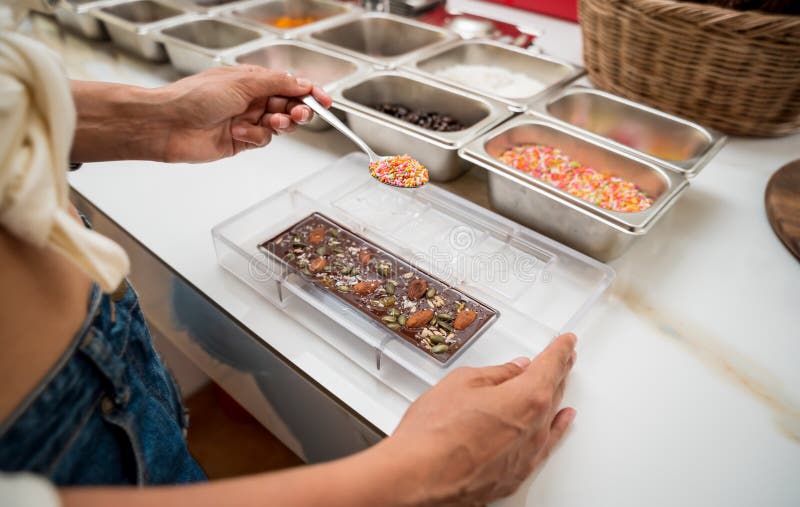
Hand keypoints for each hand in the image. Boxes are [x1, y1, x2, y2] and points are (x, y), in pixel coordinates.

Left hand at [158, 65, 331, 161]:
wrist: (168, 124)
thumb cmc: (195, 97)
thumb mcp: (242, 82)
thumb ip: (276, 83)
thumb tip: (301, 83)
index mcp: (252, 80)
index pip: (290, 84)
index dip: (309, 92)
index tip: (325, 101)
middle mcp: (252, 99)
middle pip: (289, 105)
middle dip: (298, 110)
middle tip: (300, 114)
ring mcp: (248, 121)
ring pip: (280, 125)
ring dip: (279, 123)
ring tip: (271, 121)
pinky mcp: (242, 141)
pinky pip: (263, 140)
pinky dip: (256, 136)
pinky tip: (240, 132)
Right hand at [389, 333, 577, 505]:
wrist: (419, 477)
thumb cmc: (434, 433)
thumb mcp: (461, 383)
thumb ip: (494, 374)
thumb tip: (512, 370)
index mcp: (526, 397)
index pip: (551, 365)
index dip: (560, 350)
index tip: (567, 343)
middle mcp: (534, 428)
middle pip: (555, 391)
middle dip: (559, 370)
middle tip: (564, 358)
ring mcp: (527, 454)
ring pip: (551, 418)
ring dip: (557, 396)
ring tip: (561, 382)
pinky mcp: (516, 475)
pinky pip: (545, 446)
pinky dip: (556, 429)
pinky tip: (561, 422)